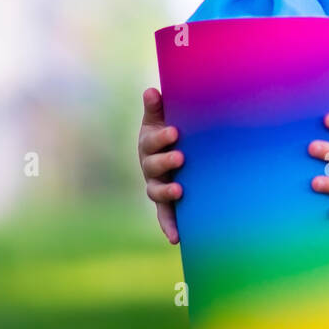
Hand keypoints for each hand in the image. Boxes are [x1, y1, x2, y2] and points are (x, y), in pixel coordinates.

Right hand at [139, 87, 181, 244]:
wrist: (173, 152)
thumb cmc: (168, 133)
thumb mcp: (160, 120)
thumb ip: (156, 107)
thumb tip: (152, 91)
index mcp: (148, 146)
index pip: (151, 142)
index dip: (161, 138)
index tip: (175, 131)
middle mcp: (149, 168)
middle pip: (153, 167)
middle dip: (166, 161)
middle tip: (181, 157)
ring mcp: (157, 186)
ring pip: (156, 192)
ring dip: (166, 192)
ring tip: (179, 190)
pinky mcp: (166, 204)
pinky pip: (164, 216)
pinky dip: (168, 227)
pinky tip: (176, 238)